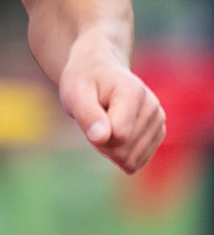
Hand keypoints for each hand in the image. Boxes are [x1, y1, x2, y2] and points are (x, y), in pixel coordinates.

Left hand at [59, 39, 164, 173]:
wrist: (99, 72)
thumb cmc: (84, 81)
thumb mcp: (75, 92)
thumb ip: (87, 114)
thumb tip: (101, 138)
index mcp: (133, 93)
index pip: (119, 135)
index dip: (96, 134)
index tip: (87, 114)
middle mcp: (153, 107)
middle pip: (125, 151)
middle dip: (101, 143)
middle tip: (94, 120)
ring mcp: (158, 122)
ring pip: (131, 160)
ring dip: (109, 149)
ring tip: (103, 124)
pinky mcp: (158, 134)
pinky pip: (136, 162)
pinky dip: (119, 153)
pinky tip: (113, 132)